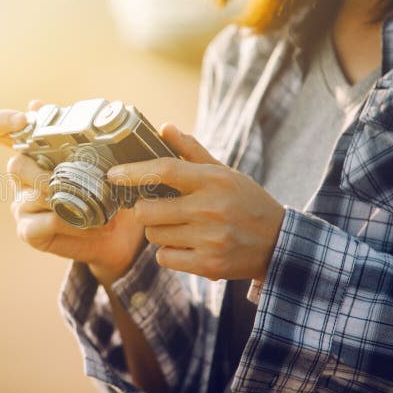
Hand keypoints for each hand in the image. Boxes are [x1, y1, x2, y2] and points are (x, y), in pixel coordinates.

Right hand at [0, 101, 145, 285]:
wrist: (116, 232)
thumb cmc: (102, 189)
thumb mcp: (95, 157)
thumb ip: (70, 132)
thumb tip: (37, 103)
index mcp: (32, 153)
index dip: (3, 122)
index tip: (23, 121)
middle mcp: (22, 177)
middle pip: (15, 164)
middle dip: (44, 170)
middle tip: (71, 179)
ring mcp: (22, 204)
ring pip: (33, 195)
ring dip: (67, 199)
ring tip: (94, 205)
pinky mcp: (28, 230)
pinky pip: (46, 222)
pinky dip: (72, 222)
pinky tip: (91, 224)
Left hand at [107, 124, 284, 280]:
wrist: (279, 243)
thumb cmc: (245, 202)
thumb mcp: (224, 173)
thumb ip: (191, 151)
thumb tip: (164, 127)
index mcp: (214, 180)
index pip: (164, 171)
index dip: (133, 172)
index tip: (112, 175)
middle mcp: (210, 208)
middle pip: (147, 210)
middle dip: (145, 210)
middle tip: (159, 209)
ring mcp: (210, 239)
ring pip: (154, 236)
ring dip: (159, 232)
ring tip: (182, 228)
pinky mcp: (209, 265)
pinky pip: (165, 258)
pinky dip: (170, 253)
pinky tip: (189, 246)